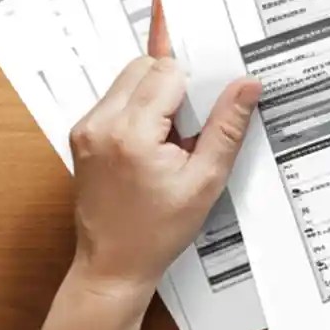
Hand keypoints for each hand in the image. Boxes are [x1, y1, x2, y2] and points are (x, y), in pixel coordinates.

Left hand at [67, 57, 260, 298]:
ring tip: (168, 139)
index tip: (203, 114)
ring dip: (154, 95)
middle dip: (173, 86)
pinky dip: (138, 108)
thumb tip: (248, 85)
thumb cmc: (158, 230)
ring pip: (129, 78)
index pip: (167, 70)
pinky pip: (115, 98)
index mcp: (132, 134)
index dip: (193, 86)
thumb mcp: (206, 180)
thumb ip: (228, 126)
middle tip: (187, 129)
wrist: (113, 264)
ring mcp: (86, 127)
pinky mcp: (81, 133)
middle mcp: (101, 123)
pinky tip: (151, 143)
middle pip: (144, 66)